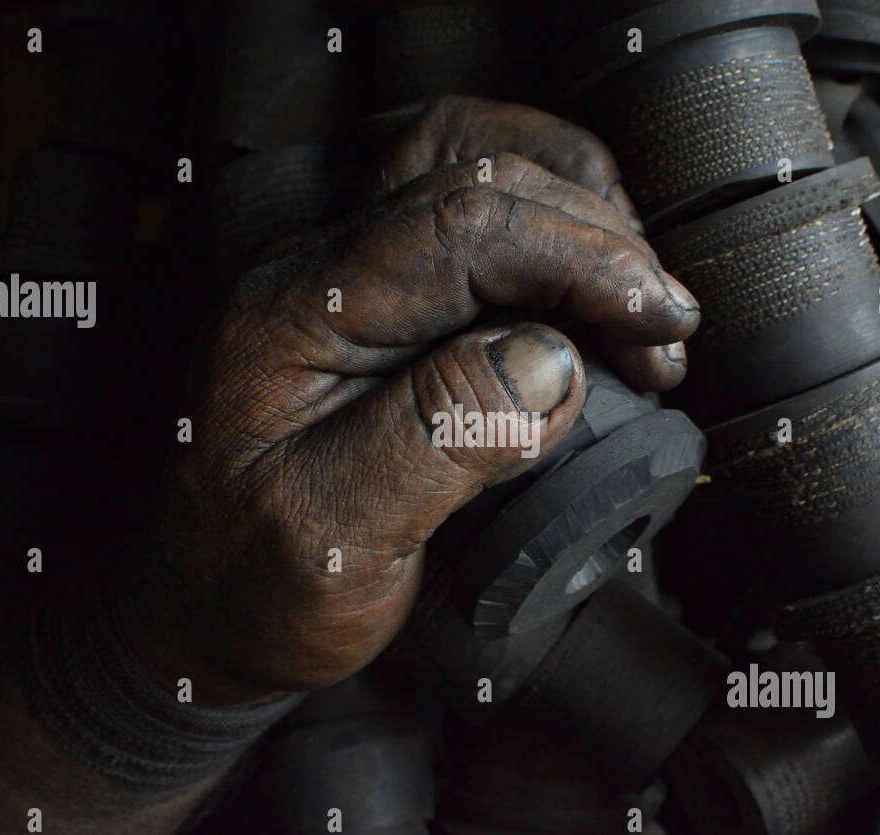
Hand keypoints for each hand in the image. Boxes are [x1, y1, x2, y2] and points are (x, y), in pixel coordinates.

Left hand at [118, 96, 699, 704]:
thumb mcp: (334, 540)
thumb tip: (549, 363)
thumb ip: (435, 441)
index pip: (455, 229)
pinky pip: (476, 225)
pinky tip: (593, 293)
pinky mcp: (387, 308)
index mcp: (294, 315)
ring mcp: (354, 282)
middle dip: (597, 243)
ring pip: (481, 177)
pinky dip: (553, 236)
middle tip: (662, 337)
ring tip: (640, 313)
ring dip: (581, 224)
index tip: (655, 320)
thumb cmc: (259, 588)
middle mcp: (321, 275)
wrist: (217, 612)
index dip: (577, 257)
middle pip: (481, 183)